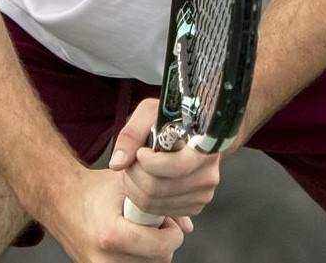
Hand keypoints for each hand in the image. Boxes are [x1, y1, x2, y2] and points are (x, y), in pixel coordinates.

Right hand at [40, 164, 192, 262]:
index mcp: (111, 234)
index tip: (166, 221)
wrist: (59, 200)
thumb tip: (187, 226)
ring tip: (141, 232)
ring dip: (151, 252)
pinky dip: (138, 258)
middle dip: (163, 242)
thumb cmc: (94, 190)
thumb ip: (160, 202)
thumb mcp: (127, 186)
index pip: (161, 247)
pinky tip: (133, 243)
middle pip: (157, 261)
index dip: (171, 233)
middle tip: (154, 224)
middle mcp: (103, 258)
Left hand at [112, 98, 225, 221]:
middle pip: (157, 189)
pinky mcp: (194, 206)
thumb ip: (132, 134)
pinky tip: (146, 181)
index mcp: (204, 149)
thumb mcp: (150, 113)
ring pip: (154, 204)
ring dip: (135, 188)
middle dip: (135, 175)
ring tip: (138, 170)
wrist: (192, 131)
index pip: (174, 168)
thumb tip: (117, 164)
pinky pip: (159, 212)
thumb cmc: (172, 118)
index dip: (148, 162)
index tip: (141, 151)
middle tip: (132, 162)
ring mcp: (203, 194)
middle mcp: (208, 174)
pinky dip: (144, 199)